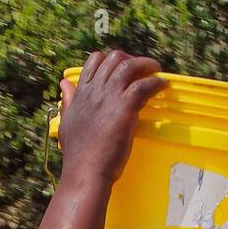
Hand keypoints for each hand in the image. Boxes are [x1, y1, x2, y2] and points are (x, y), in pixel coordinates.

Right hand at [59, 50, 165, 185]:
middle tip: (141, 70)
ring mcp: (110, 97)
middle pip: (114, 58)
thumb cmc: (78, 154)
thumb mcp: (67, 123)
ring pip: (129, 66)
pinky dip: (155, 83)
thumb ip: (69, 102)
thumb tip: (65, 83)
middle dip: (130, 59)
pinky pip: (144, 85)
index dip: (110, 60)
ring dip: (146, 65)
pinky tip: (162, 86)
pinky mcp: (125, 107)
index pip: (95, 61)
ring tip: (156, 70)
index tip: (120, 69)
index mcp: (82, 93)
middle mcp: (96, 90)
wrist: (85, 170)